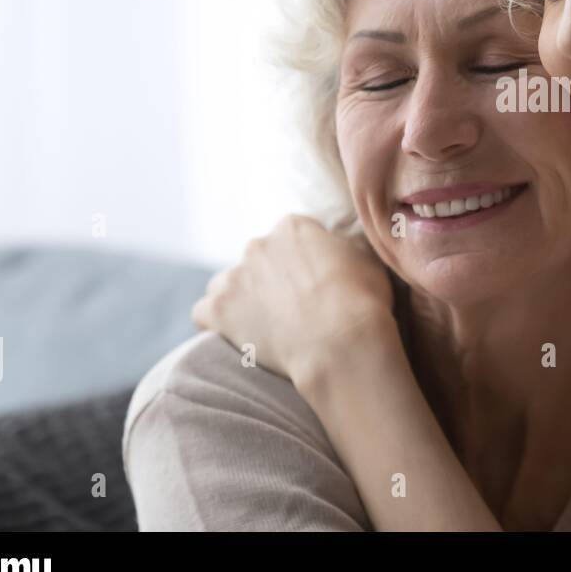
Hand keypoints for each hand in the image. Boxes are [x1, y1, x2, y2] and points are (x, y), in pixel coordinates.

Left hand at [191, 215, 396, 382]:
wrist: (340, 344)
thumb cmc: (363, 303)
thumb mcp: (367, 261)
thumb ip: (343, 249)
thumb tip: (338, 251)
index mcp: (293, 227)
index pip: (290, 236)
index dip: (301, 261)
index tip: (312, 283)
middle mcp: (257, 244)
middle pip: (257, 258)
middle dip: (269, 279)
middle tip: (291, 308)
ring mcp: (233, 277)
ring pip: (226, 284)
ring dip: (239, 299)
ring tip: (262, 325)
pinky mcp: (217, 310)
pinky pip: (203, 313)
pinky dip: (215, 323)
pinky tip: (237, 337)